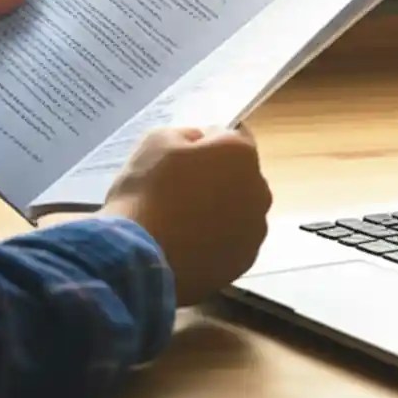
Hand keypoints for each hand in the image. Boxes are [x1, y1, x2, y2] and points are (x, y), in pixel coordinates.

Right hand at [101, 126, 271, 305]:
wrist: (137, 256)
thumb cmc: (147, 191)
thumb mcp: (156, 141)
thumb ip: (187, 135)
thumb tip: (199, 143)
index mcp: (242, 154)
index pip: (233, 136)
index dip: (209, 142)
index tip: (186, 155)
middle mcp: (260, 190)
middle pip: (239, 176)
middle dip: (217, 178)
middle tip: (180, 190)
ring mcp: (255, 230)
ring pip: (238, 212)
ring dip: (219, 212)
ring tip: (182, 223)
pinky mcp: (244, 262)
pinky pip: (231, 242)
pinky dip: (215, 242)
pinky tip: (187, 246)